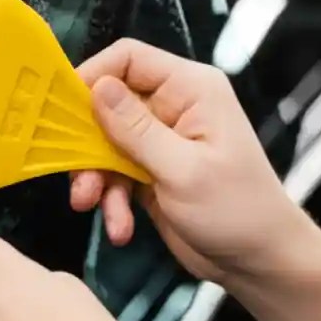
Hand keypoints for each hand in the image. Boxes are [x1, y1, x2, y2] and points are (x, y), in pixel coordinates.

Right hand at [70, 39, 315, 282]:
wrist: (258, 262)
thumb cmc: (237, 209)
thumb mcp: (182, 170)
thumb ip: (135, 129)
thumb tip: (97, 88)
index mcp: (190, 90)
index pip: (129, 58)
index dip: (92, 75)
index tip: (62, 107)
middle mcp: (173, 108)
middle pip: (108, 104)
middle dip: (86, 142)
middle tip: (75, 174)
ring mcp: (160, 141)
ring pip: (103, 144)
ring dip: (95, 178)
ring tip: (93, 207)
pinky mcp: (150, 172)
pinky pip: (113, 175)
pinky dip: (111, 201)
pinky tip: (121, 227)